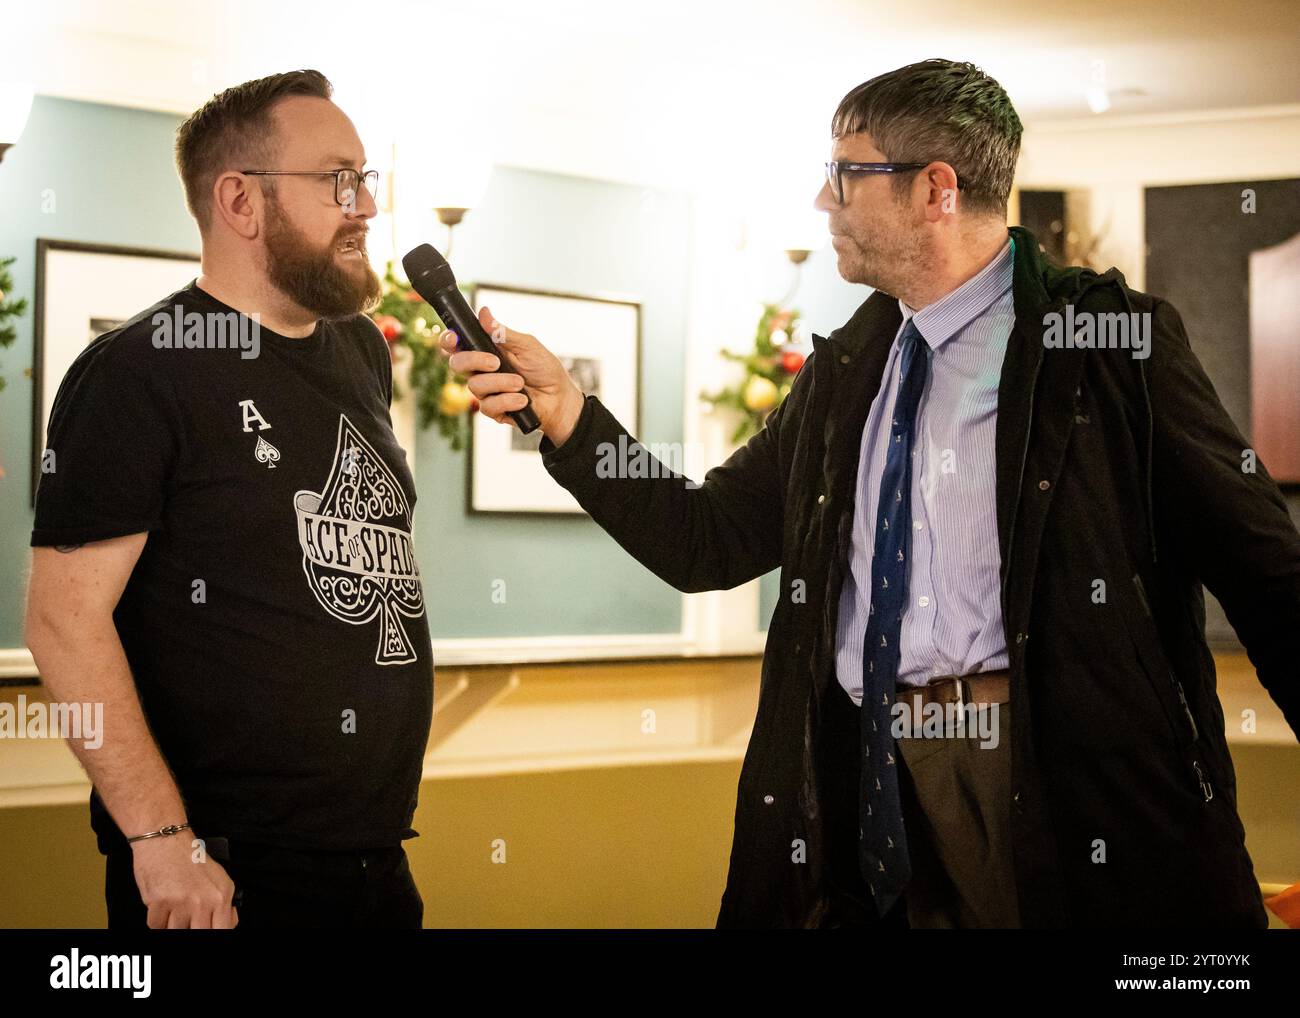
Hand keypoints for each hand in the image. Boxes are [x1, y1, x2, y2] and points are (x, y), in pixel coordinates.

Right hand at [131, 833, 238, 928]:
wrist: (166, 840)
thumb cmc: (191, 858)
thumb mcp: (219, 878)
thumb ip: (225, 903)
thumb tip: (228, 923)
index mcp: (221, 896)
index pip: (222, 930)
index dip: (213, 934)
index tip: (205, 929)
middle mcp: (203, 901)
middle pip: (198, 934)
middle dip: (190, 929)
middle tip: (187, 920)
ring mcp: (180, 902)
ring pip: (174, 932)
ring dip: (171, 924)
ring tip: (174, 908)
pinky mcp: (159, 902)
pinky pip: (155, 926)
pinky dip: (156, 919)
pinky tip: (162, 905)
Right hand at [439, 306, 585, 446]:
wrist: (560, 398)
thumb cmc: (544, 369)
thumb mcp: (527, 346)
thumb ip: (503, 333)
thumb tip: (484, 313)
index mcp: (485, 351)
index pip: (457, 344)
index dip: (449, 340)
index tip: (454, 338)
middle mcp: (481, 370)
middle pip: (457, 364)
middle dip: (474, 361)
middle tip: (496, 362)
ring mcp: (486, 391)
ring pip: (475, 386)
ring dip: (501, 383)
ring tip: (520, 383)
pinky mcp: (493, 410)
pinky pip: (489, 406)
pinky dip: (508, 400)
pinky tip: (523, 400)